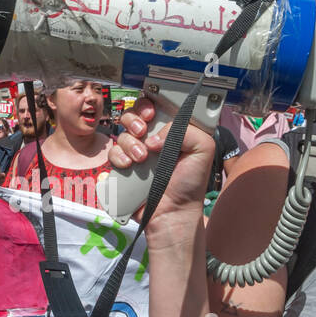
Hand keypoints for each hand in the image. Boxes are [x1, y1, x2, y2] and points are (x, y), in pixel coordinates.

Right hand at [109, 97, 215, 218]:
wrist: (172, 212)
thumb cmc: (190, 183)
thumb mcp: (203, 150)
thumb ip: (188, 131)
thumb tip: (154, 137)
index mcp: (171, 130)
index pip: (155, 106)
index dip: (148, 104)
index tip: (150, 113)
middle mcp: (152, 138)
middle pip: (133, 115)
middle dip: (134, 120)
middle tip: (142, 131)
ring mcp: (136, 152)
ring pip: (122, 133)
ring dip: (129, 142)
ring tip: (141, 158)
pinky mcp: (124, 166)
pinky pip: (112, 152)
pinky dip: (118, 156)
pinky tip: (128, 165)